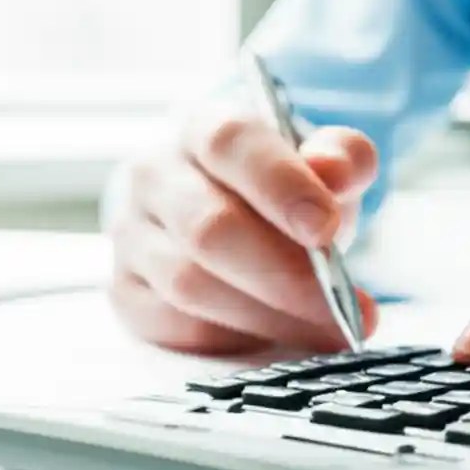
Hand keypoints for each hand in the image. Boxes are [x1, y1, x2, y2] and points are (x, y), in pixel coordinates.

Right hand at [110, 105, 379, 353]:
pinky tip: (279, 341)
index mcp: (202, 128)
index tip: (326, 229)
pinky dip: (234, 340)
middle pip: (208, 228)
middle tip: (342, 307)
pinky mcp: (128, 292)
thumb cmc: (285, 192)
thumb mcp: (325, 167)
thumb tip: (333, 171)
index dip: (280, 186)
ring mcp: (133, 236)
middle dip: (283, 274)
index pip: (230, 144)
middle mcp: (154, 176)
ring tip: (328, 334)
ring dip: (267, 316)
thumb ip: (342, 158)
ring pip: (190, 284)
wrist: (241, 225)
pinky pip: (174, 326)